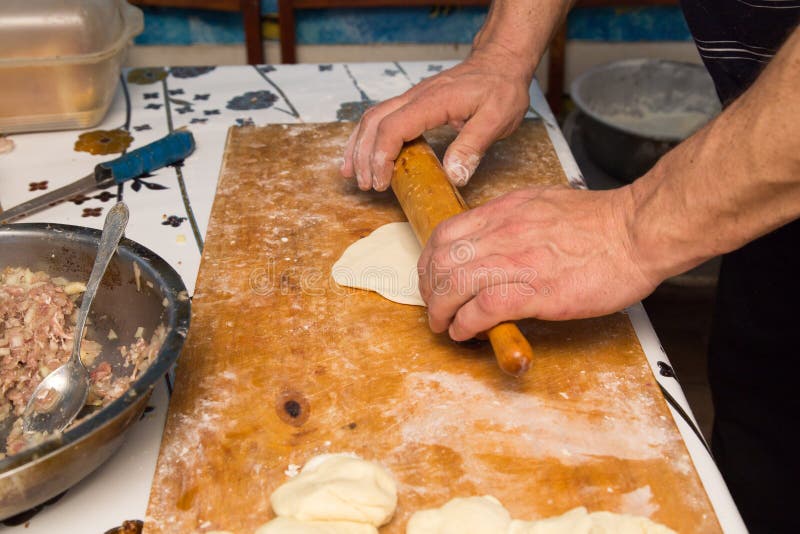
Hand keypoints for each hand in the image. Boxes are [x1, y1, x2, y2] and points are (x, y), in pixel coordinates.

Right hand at [341, 45, 532, 190]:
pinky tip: (362, 155)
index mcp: (433, 102)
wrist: (501, 61)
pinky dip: (366, 137)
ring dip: (358, 146)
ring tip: (352, 174)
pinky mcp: (413, 104)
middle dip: (364, 156)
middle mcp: (416, 97)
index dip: (382, 157)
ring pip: (372, 118)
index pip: (394, 127)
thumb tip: (453, 176)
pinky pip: (381, 118)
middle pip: (375, 123)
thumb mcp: (497, 118)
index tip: (382, 182)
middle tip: (366, 185)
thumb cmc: (501, 88)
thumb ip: (474, 145)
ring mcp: (412, 99)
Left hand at [417, 186, 658, 339]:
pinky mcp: (534, 291)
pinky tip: (467, 333)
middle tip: (435, 308)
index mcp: (503, 211)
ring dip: (440, 312)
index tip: (432, 278)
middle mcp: (502, 232)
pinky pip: (481, 310)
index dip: (429, 261)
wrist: (635, 232)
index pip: (444, 233)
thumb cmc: (599, 222)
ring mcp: (515, 261)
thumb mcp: (541, 205)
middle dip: (428, 290)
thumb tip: (490, 245)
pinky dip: (465, 325)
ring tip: (445, 326)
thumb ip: (510, 223)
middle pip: (440, 261)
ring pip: (453, 285)